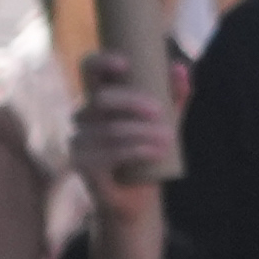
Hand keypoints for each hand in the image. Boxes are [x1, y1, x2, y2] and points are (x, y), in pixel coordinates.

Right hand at [65, 47, 177, 216]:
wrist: (140, 196)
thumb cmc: (150, 151)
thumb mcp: (168, 120)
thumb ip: (175, 95)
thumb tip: (180, 67)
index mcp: (101, 98)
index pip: (89, 68)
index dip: (102, 61)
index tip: (126, 65)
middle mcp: (84, 116)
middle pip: (102, 99)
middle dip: (134, 103)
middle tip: (160, 113)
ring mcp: (79, 140)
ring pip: (111, 129)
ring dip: (144, 133)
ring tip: (169, 139)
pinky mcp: (82, 165)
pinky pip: (110, 153)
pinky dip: (138, 150)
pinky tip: (156, 152)